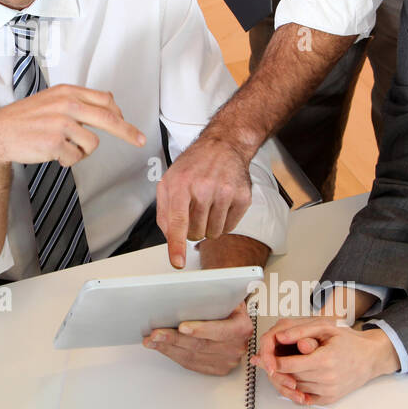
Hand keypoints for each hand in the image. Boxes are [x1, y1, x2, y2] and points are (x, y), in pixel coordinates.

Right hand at [0, 85, 145, 168]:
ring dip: (81, 151)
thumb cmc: (27, 118)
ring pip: (92, 144)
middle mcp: (66, 105)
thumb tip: (109, 104)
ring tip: (62, 146)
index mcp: (67, 92)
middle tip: (141, 141)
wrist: (0, 133)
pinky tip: (53, 153)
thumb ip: (78, 100)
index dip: (121, 115)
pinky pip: (75, 158)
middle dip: (128, 132)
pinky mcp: (54, 143)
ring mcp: (61, 124)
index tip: (131, 127)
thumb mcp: (52, 99)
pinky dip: (67, 160)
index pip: (105, 101)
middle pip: (109, 119)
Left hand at [143, 301, 252, 374]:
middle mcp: (236, 346)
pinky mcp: (216, 367)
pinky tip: (160, 346)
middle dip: (175, 339)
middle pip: (201, 346)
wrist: (230, 311)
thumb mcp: (224, 293)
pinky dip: (173, 354)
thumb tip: (186, 293)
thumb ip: (211, 296)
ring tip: (152, 339)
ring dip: (168, 348)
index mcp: (242, 326)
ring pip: (192, 356)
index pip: (221, 331)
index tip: (182, 327)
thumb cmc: (224, 300)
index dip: (201, 330)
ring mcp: (227, 360)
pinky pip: (190, 364)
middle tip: (156, 333)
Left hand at [157, 135, 253, 268]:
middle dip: (193, 228)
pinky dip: (223, 222)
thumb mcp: (169, 181)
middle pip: (196, 233)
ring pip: (214, 233)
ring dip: (208, 226)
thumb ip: (164, 211)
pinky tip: (220, 204)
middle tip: (194, 210)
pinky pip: (230, 227)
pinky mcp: (243, 197)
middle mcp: (204, 187)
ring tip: (208, 206)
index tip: (177, 262)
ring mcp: (226, 192)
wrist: (222, 146)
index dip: (176, 245)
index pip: (177, 221)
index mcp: (181, 184)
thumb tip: (169, 237)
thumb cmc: (194, 165)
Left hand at [252, 317, 400, 405]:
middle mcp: (327, 379)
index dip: (273, 361)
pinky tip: (294, 379)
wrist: (371, 357)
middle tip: (269, 360)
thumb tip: (279, 336)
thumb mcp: (326, 327)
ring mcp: (329, 391)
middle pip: (290, 377)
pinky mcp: (330, 399)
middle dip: (277, 369)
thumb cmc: (349, 340)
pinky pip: (306, 398)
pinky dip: (296, 391)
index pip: (289, 365)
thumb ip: (301, 330)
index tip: (266, 355)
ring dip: (286, 379)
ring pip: (296, 388)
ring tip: (282, 367)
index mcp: (325, 360)